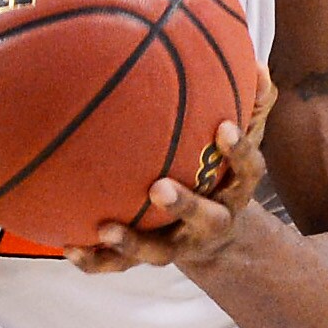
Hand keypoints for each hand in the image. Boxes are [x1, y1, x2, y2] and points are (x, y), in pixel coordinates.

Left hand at [65, 76, 276, 273]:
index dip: (239, 152)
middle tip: (158, 187)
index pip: (248, 173)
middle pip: (204, 219)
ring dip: (132, 243)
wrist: (214, 238)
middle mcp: (210, 223)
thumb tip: (260, 64)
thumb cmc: (220, 173)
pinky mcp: (147, 256)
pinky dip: (94, 259)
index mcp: (234, 191)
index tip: (224, 128)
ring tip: (105, 228)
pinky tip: (68, 246)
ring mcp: (177, 244)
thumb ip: (251, 108)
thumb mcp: (241, 144)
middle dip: (184, 205)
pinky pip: (119, 263)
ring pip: (157, 250)